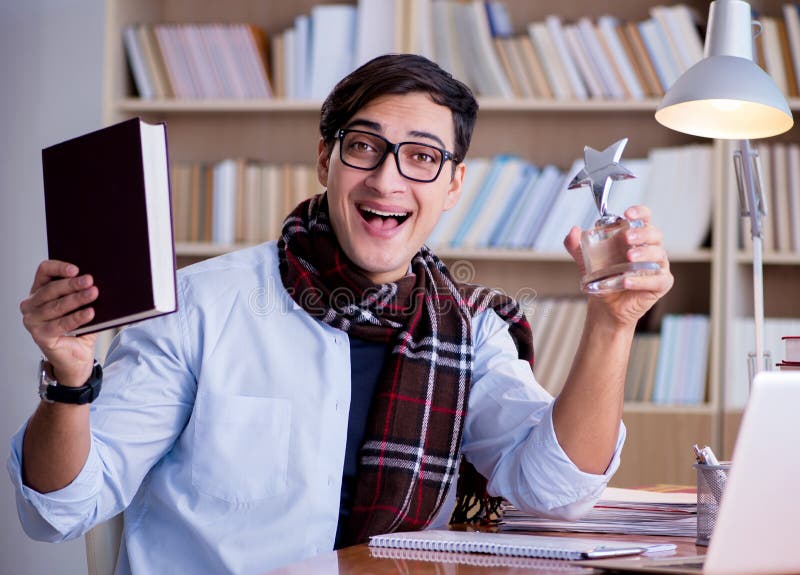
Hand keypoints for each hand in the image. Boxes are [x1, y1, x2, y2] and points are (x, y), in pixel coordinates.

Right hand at [20, 260, 98, 386]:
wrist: (77, 357)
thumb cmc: (79, 328)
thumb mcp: (82, 306)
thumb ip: (84, 293)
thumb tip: (98, 281)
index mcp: (40, 291)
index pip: (44, 271)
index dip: (58, 268)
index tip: (76, 269)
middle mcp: (32, 304)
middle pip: (51, 289)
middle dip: (72, 284)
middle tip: (90, 281)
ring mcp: (32, 320)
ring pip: (56, 306)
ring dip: (76, 299)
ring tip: (93, 294)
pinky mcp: (39, 335)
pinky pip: (60, 324)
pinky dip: (76, 318)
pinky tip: (89, 313)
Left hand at [563, 205, 673, 327]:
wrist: (605, 304)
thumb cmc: (602, 277)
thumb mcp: (585, 259)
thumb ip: (576, 245)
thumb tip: (573, 231)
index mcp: (635, 237)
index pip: (644, 218)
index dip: (639, 212)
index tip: (627, 214)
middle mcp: (650, 248)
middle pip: (654, 234)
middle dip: (642, 233)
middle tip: (627, 237)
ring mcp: (657, 266)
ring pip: (658, 254)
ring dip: (644, 254)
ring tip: (629, 258)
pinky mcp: (661, 284)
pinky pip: (657, 280)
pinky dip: (641, 280)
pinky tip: (627, 281)